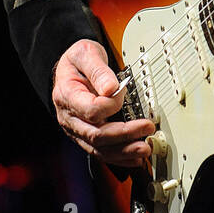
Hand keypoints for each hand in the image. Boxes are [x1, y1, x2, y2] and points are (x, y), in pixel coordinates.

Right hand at [51, 38, 154, 168]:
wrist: (71, 69)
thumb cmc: (78, 62)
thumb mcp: (86, 54)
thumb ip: (98, 70)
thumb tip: (111, 88)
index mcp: (67, 96)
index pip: (91, 110)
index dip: (112, 104)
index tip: (124, 92)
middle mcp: (69, 118)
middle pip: (96, 135)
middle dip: (124, 135)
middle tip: (146, 128)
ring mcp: (77, 130)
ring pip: (99, 149)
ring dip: (124, 152)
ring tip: (144, 149)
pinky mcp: (86, 136)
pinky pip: (101, 152)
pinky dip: (120, 157)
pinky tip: (135, 158)